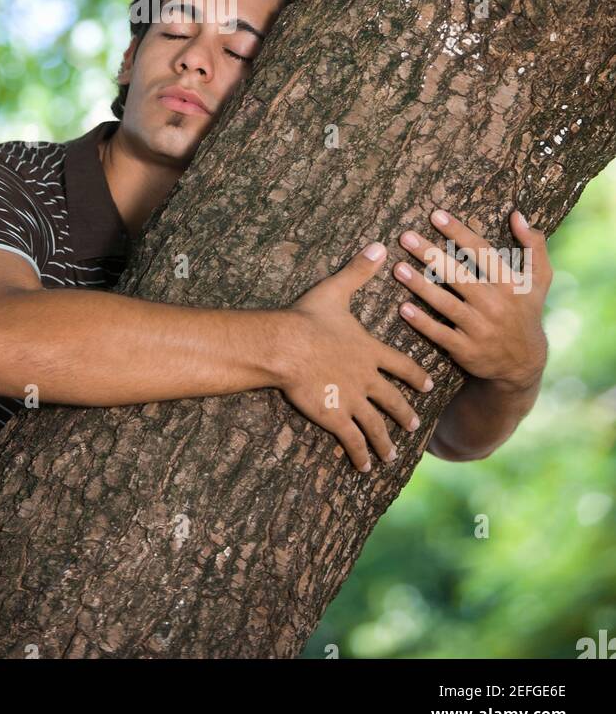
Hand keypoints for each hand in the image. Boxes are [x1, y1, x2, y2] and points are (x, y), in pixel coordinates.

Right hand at [282, 243, 434, 473]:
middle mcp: (367, 378)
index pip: (401, 366)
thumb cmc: (307, 317)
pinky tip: (364, 467)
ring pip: (376, 426)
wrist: (285, 345)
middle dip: (404, 413)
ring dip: (386, 441)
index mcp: (370, 350)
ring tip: (392, 455)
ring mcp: (352, 400)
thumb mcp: (336, 290)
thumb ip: (359, 271)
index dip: (416, 376)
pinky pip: (353, 440)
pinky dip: (360, 454)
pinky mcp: (335, 416)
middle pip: (393, 400)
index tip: (428, 385)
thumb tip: (379, 246)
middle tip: (414, 425)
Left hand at [392, 208, 550, 392]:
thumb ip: (534, 246)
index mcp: (510, 285)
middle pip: (458, 276)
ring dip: (420, 286)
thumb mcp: (539, 280)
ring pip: (445, 304)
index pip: (481, 253)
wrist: (524, 363)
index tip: (436, 215)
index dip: (459, 233)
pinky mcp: (466, 350)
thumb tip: (517, 215)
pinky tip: (403, 308)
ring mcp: (479, 329)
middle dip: (430, 255)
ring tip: (398, 268)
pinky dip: (422, 322)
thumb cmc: (526, 312)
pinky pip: (440, 333)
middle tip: (406, 237)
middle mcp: (494, 305)